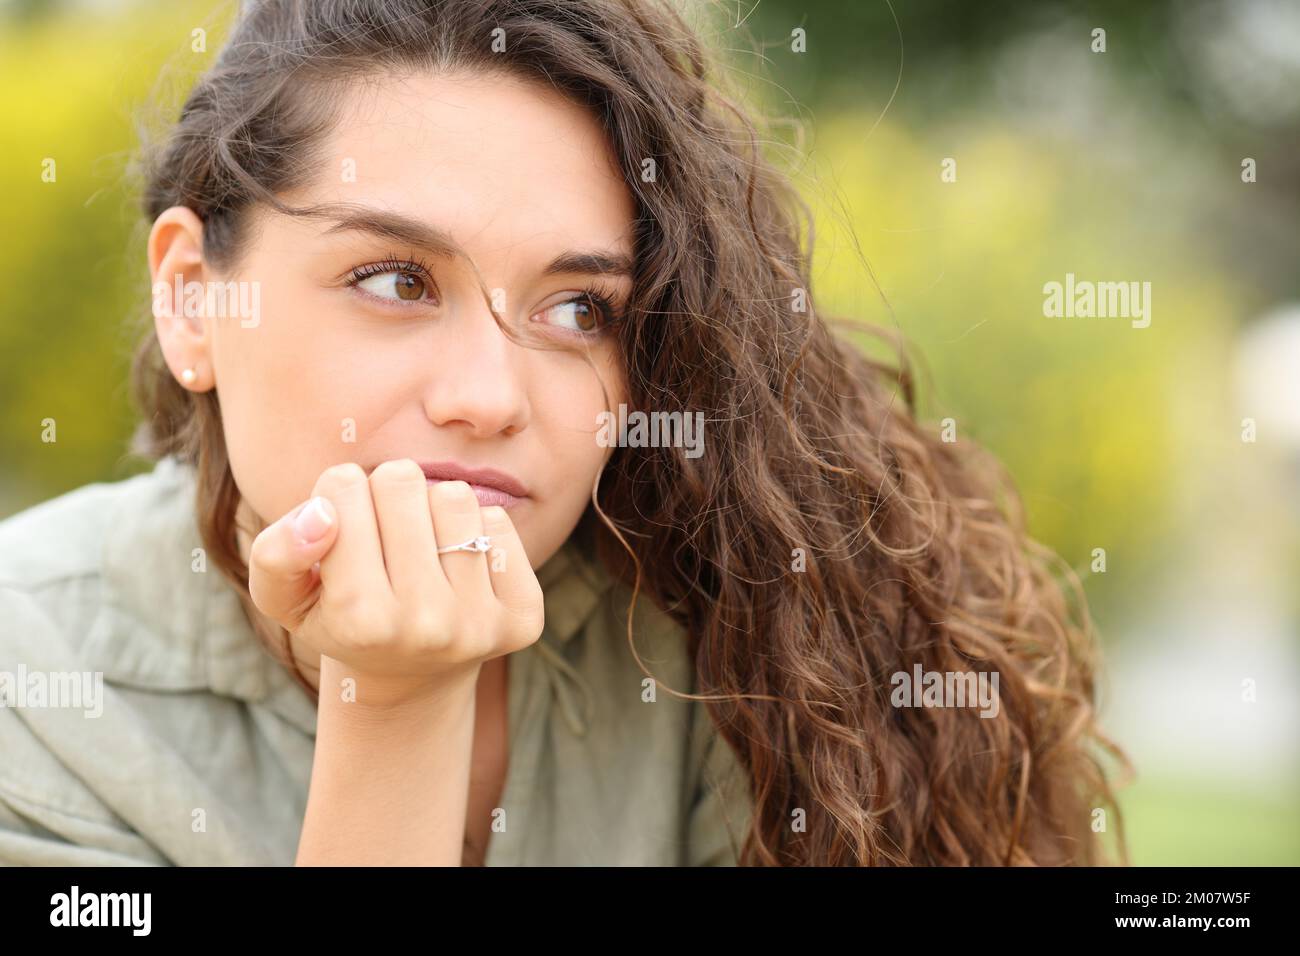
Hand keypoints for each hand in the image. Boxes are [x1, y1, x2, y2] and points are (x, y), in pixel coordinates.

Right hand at [247, 459, 544, 708]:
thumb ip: (276, 554)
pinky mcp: (524, 617)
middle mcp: (426, 627)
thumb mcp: (285, 595)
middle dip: (385, 495)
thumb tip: (320, 515)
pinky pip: (499, 522)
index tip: (342, 533)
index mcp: (359, 620)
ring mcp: (480, 624)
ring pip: (454, 495)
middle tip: (384, 540)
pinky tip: (458, 566)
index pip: (343, 484)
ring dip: (432, 508)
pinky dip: (476, 529)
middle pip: (401, 480)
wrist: (412, 672)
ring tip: (421, 549)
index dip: (337, 496)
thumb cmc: (339, 618)